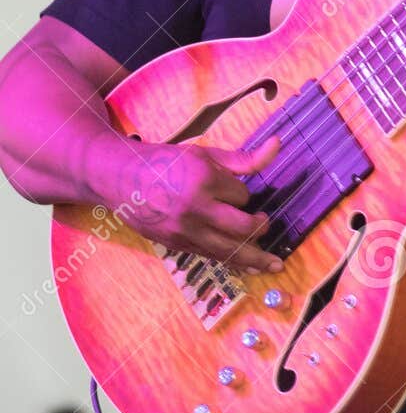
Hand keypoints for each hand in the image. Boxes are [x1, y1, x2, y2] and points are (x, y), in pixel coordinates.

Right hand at [103, 136, 283, 273]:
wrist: (120, 178)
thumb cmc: (165, 162)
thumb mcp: (204, 154)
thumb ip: (243, 158)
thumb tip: (278, 144)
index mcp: (202, 179)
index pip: (241, 195)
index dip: (241, 193)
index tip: (231, 189)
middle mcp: (194, 208)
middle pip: (242, 228)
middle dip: (260, 227)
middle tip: (266, 224)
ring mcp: (184, 230)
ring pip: (229, 250)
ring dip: (256, 259)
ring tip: (275, 265)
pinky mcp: (176, 244)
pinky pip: (211, 256)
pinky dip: (232, 262)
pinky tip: (249, 267)